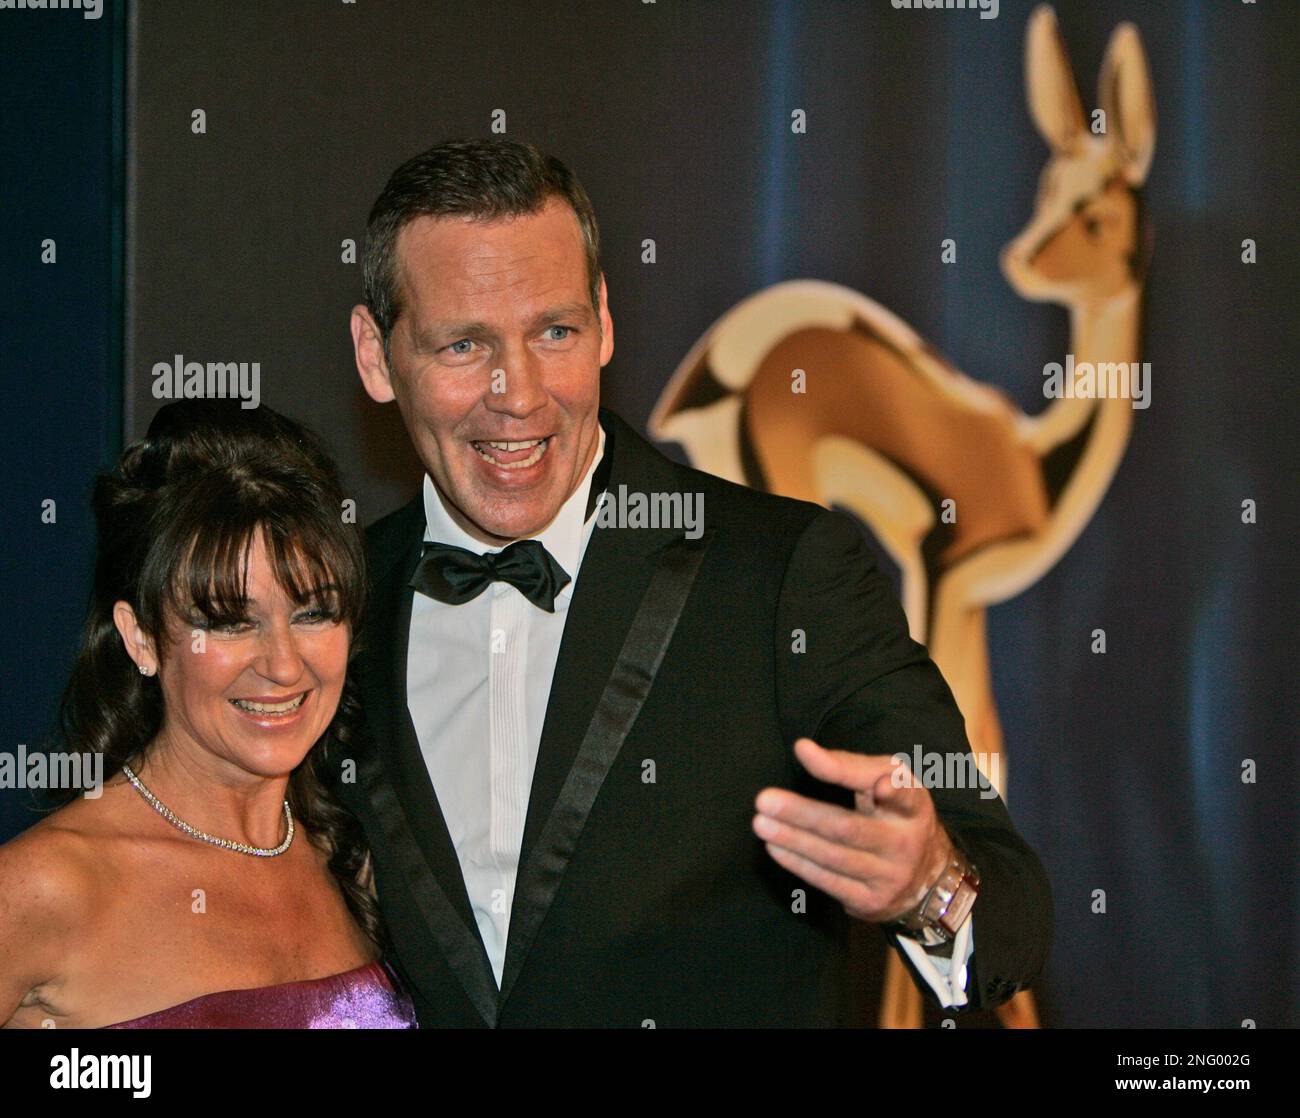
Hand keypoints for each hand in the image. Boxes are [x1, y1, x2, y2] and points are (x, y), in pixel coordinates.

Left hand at [752, 737, 953, 923]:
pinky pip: (829, 882)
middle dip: (804, 814)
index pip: (906, 796)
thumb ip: (847, 765)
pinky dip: (798, 864)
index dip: (895, 793)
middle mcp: (905, 844)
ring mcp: (889, 877)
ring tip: (761, 824)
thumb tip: (802, 748)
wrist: (924, 876)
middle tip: (765, 800)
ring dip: (792, 840)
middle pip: (850, 828)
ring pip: (834, 857)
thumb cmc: (894, 813)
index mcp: (914, 807)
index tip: (879, 786)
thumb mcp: (885, 780)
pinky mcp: (870, 901)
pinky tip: (775, 847)